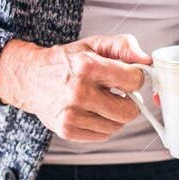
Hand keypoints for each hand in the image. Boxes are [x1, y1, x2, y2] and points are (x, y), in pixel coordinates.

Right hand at [0, 35, 149, 140]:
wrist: (31, 78)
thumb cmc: (66, 61)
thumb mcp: (94, 44)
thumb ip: (123, 46)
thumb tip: (146, 60)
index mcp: (87, 67)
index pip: (133, 81)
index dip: (136, 78)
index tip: (128, 77)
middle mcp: (78, 92)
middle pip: (128, 111)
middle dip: (131, 102)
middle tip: (121, 94)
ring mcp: (71, 115)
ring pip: (117, 126)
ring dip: (116, 115)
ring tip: (103, 101)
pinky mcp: (67, 130)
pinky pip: (102, 135)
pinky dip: (103, 125)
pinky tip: (93, 112)